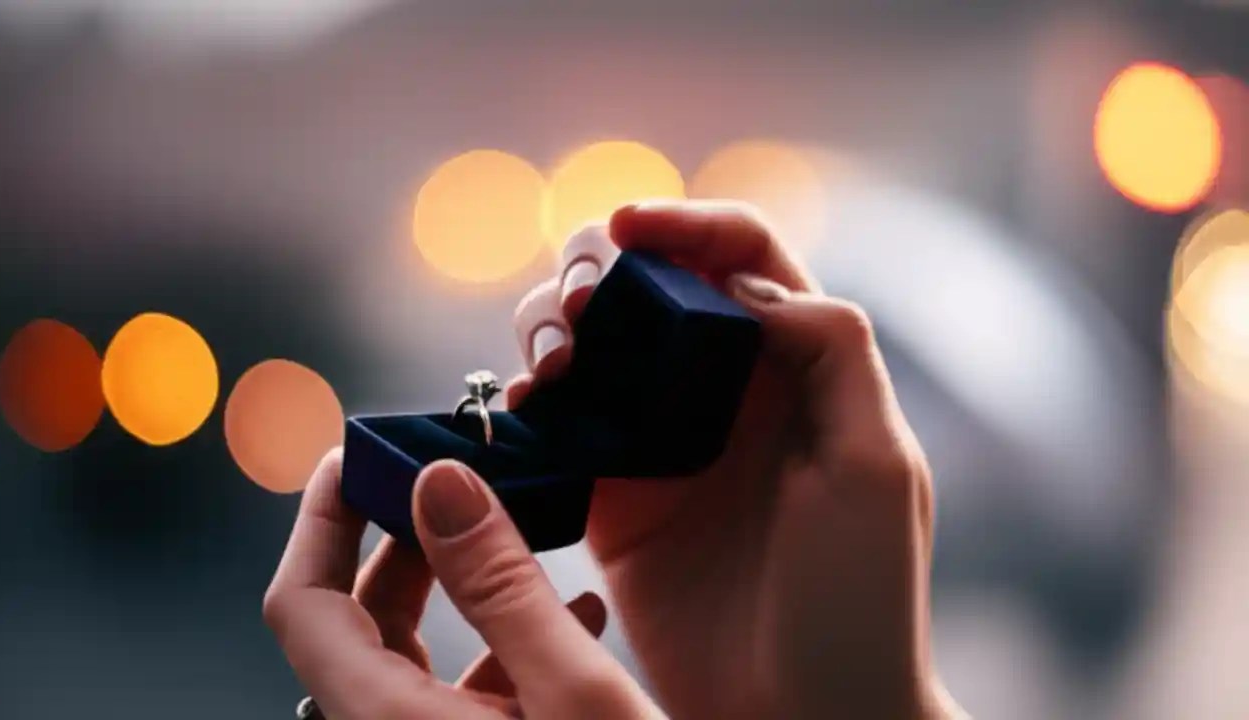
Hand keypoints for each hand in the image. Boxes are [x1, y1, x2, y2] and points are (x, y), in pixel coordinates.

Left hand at [264, 450, 664, 719]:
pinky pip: (460, 695)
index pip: (300, 608)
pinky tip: (571, 614)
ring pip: (409, 659)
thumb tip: (441, 488)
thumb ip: (502, 586)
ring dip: (455, 590)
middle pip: (352, 627)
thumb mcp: (573, 694)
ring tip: (510, 536)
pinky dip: (499, 643)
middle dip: (397, 545)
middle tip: (445, 484)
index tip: (351, 461)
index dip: (316, 525)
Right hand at [510, 202, 963, 718]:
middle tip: (582, 308)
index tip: (627, 227)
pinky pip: (559, 425)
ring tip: (553, 361)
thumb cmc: (860, 602)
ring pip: (596, 343)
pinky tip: (528, 407)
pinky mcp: (612, 496)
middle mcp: (727, 392)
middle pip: (653, 286)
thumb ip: (831, 352)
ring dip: (556, 325)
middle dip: (603, 268)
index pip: (742, 256)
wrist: (803, 716)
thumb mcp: (875, 468)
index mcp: (797, 369)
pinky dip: (530, 402)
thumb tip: (745, 281)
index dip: (686, 221)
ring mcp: (664, 442)